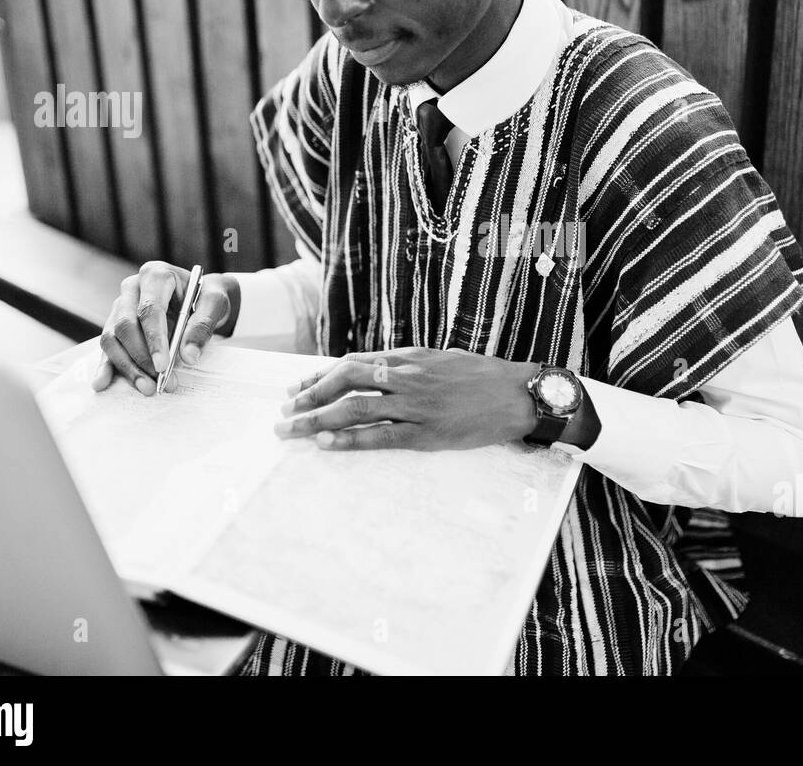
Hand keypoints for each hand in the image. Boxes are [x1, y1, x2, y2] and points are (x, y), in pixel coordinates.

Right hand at [93, 262, 240, 394]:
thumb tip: (189, 356)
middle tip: (160, 380)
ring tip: (148, 388)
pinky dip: (106, 366)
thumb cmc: (207, 297)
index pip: (150, 309)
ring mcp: (120, 307)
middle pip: (126, 325)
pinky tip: (102, 383)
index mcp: (156, 275)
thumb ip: (204, 326)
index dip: (154, 339)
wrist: (200, 298)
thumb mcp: (215, 304)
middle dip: (142, 357)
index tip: (163, 365)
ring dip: (128, 366)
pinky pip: (108, 347)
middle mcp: (132, 288)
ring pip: (113, 338)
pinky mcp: (116, 325)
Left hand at [274, 346, 540, 449]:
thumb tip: (378, 372)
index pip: (352, 363)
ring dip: (317, 419)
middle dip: (309, 397)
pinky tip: (326, 444)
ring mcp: (416, 405)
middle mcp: (407, 376)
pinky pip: (380, 437)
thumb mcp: (442, 359)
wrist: (519, 395)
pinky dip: (350, 440)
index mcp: (409, 357)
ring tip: (291, 431)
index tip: (296, 390)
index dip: (319, 377)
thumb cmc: (483, 377)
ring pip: (355, 408)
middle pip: (345, 381)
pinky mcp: (427, 432)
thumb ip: (409, 365)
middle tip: (283, 413)